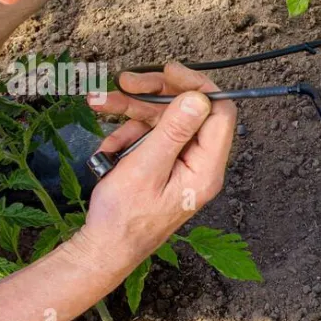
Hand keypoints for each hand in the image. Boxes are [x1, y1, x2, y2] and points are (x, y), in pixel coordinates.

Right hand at [70, 62, 236, 271]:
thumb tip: (199, 99)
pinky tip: (108, 145)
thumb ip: (173, 131)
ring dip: (133, 112)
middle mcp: (200, 165)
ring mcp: (182, 166)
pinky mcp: (164, 168)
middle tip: (125, 81)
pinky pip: (151, 138)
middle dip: (155, 94)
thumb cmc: (124, 218)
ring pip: (164, 122)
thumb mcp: (146, 167)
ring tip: (101, 105)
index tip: (167, 72)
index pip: (219, 112)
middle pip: (188, 112)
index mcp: (207, 168)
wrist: (105, 248)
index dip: (197, 86)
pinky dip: (128, 135)